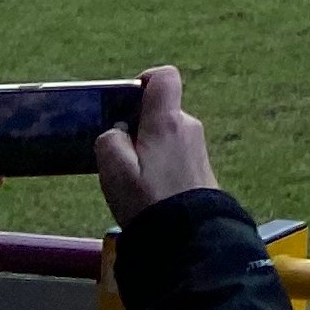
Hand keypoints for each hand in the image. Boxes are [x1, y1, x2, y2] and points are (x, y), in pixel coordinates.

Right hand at [95, 66, 216, 222]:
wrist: (188, 232)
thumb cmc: (147, 199)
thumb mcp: (114, 170)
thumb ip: (110, 141)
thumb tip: (118, 130)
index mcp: (168, 121)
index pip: (165, 77)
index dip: (144, 80)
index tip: (124, 100)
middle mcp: (188, 125)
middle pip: (160, 109)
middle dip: (136, 124)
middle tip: (117, 152)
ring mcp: (197, 145)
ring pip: (165, 132)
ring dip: (145, 145)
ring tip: (129, 175)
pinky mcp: (200, 164)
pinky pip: (173, 150)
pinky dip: (157, 159)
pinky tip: (146, 185)